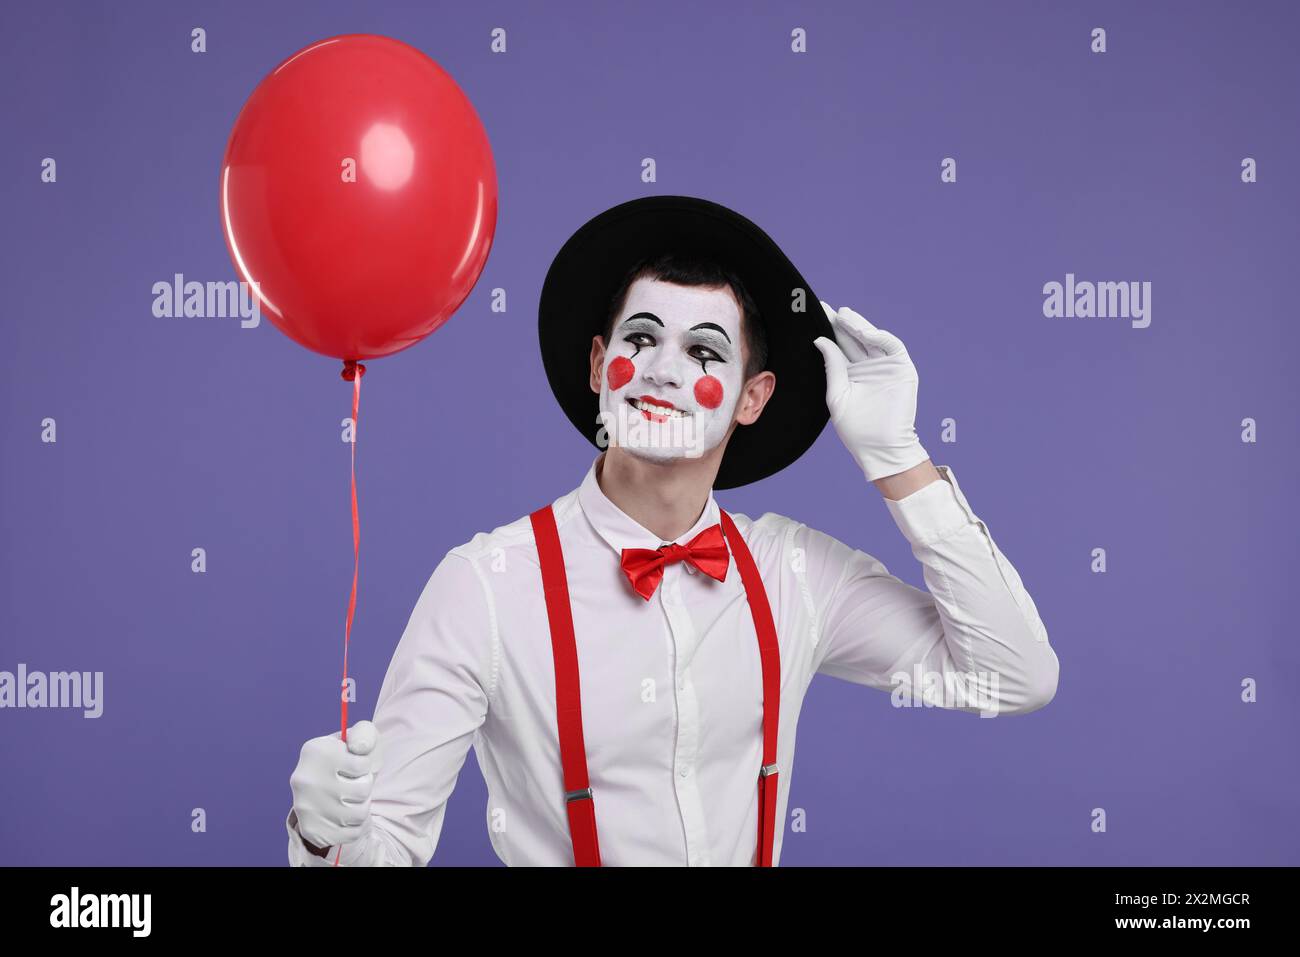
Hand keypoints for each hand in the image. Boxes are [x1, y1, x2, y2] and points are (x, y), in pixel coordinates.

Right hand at [289, 720, 381, 850]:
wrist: (327, 787)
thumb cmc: (350, 759)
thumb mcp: (360, 737)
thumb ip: (364, 734)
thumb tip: (359, 748)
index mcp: (314, 751)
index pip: (362, 764)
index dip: (365, 765)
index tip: (353, 763)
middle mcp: (304, 779)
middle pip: (362, 790)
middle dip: (365, 786)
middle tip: (353, 783)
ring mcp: (305, 807)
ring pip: (359, 814)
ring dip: (363, 806)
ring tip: (352, 798)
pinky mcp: (310, 830)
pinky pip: (352, 834)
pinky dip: (357, 826)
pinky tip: (347, 816)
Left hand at [812, 302, 929, 481]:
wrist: (880, 447)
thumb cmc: (856, 428)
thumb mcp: (837, 395)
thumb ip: (832, 366)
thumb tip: (820, 340)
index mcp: (851, 372)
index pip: (838, 345)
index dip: (828, 330)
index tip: (813, 314)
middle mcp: (868, 366)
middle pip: (854, 338)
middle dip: (840, 322)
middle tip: (824, 307)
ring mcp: (886, 366)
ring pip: (871, 338)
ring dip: (858, 325)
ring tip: (842, 315)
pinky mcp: (902, 369)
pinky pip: (891, 346)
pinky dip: (879, 336)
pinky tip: (863, 331)